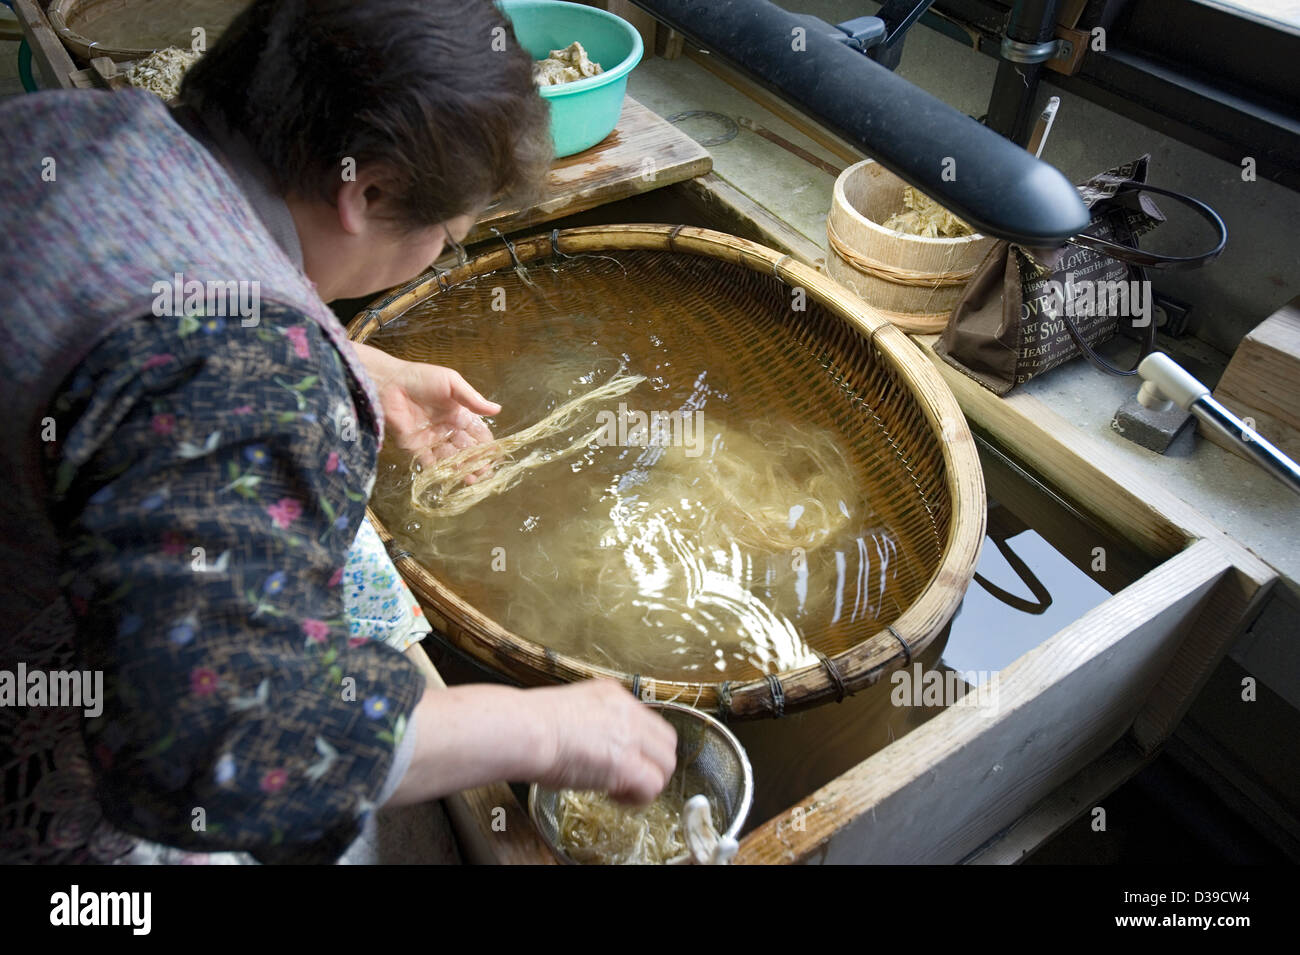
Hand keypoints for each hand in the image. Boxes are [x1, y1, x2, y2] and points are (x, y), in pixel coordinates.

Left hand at [352, 342, 499, 473]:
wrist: (389, 384)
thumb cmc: (421, 378)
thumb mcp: (452, 383)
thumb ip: (473, 399)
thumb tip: (498, 410)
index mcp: (458, 414)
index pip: (477, 433)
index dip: (487, 444)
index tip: (495, 455)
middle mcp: (447, 429)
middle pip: (466, 449)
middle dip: (477, 461)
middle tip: (485, 472)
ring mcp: (431, 440)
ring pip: (450, 458)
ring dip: (462, 469)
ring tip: (472, 479)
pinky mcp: (414, 447)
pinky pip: (429, 462)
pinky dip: (441, 471)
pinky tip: (452, 478)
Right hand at [529, 679, 677, 803]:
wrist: (526, 731)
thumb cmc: (530, 725)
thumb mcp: (568, 710)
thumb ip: (590, 723)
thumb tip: (591, 746)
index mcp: (612, 694)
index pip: (648, 721)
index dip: (641, 746)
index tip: (623, 759)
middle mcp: (627, 710)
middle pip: (666, 741)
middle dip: (652, 763)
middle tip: (628, 778)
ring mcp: (630, 737)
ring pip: (666, 764)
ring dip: (648, 781)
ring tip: (620, 790)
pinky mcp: (627, 764)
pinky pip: (652, 786)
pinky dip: (638, 798)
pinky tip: (614, 796)